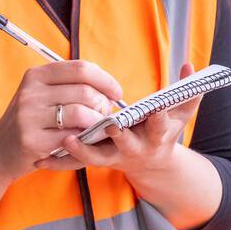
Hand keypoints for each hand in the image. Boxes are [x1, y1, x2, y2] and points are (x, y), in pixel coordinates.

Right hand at [0, 60, 123, 180]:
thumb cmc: (32, 121)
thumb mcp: (43, 95)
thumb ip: (70, 86)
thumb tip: (109, 87)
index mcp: (37, 76)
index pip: (81, 69)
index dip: (105, 80)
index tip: (117, 93)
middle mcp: (31, 92)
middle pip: (85, 91)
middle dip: (103, 105)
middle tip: (106, 116)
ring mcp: (29, 116)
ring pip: (81, 113)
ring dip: (97, 123)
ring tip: (96, 128)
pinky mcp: (31, 140)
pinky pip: (71, 137)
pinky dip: (84, 139)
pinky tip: (82, 141)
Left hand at [35, 62, 204, 176]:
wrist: (150, 165)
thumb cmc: (164, 132)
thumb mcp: (181, 115)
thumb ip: (189, 91)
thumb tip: (189, 64)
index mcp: (157, 136)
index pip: (160, 126)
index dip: (159, 119)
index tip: (156, 111)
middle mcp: (135, 149)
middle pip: (127, 144)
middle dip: (118, 135)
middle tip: (109, 124)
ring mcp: (114, 157)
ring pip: (97, 157)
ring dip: (82, 150)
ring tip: (66, 140)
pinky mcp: (97, 161)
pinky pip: (75, 165)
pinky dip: (59, 163)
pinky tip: (41, 159)